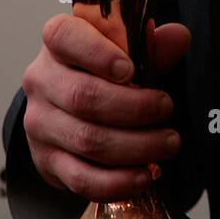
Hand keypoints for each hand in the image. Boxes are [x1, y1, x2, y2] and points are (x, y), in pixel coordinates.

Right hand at [21, 4, 189, 198]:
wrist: (67, 104)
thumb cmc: (101, 68)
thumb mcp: (123, 48)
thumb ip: (150, 44)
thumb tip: (178, 38)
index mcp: (57, 41)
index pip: (64, 37)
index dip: (98, 54)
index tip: (131, 70)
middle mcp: (42, 81)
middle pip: (83, 97)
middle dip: (134, 108)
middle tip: (167, 109)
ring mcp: (40, 124)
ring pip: (87, 140)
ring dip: (135, 146)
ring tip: (167, 143)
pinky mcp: (48, 161)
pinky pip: (81, 178)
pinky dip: (118, 181)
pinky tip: (144, 175)